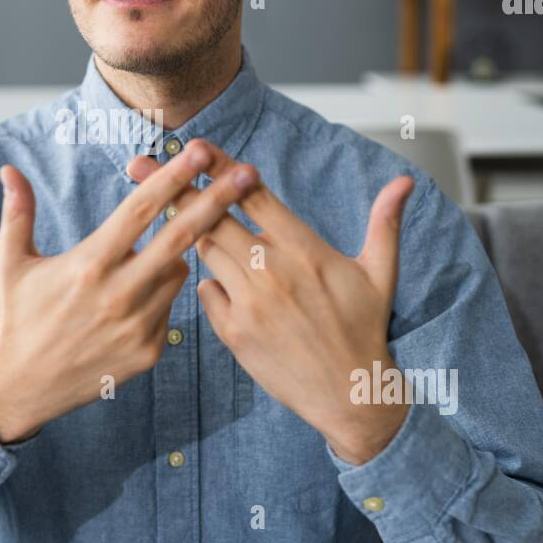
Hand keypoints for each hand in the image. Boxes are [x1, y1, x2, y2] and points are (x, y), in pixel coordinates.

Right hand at [0, 140, 261, 443]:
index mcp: (88, 264)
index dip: (173, 177)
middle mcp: (118, 294)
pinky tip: (130, 302)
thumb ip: (17, 213)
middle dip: (218, 200)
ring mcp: (138, 324)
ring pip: (177, 272)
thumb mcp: (12, 262)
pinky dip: (158, 294)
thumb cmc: (19, 315)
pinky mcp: (149, 350)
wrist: (25, 385)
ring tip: (137, 263)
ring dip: (171, 257)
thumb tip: (9, 169)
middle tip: (248, 174)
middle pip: (181, 237)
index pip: (140, 210)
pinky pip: (169, 306)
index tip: (200, 153)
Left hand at [126, 141, 415, 464]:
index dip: (221, 167)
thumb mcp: (380, 273)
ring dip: (187, 233)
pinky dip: (207, 283)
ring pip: (205, 253)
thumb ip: (384, 223)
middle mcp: (272, 270)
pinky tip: (214, 281)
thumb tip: (405, 180)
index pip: (252, 195)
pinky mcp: (235, 333)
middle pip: (212, 218)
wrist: (352, 395)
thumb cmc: (364, 329)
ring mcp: (250, 302)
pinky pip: (207, 294)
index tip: (195, 146)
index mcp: (304, 247)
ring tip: (159, 211)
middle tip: (138, 163)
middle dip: (174, 188)